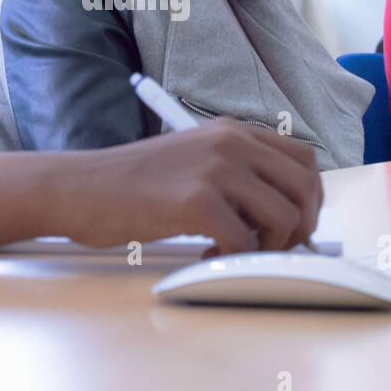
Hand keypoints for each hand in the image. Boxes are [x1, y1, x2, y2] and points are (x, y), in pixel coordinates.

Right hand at [56, 119, 321, 255]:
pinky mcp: (197, 201)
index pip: (303, 160)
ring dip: (268, 247)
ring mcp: (216, 169)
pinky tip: (206, 255)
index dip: (309, 198)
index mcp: (233, 130)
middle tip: (272, 248)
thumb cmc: (133, 183)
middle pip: (304, 188)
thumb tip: (285, 212)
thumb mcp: (194, 159)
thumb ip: (237, 173)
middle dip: (300, 227)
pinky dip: (233, 260)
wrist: (81, 187)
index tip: (292, 225)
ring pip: (284, 218)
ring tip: (234, 251)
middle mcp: (231, 142)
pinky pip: (244, 242)